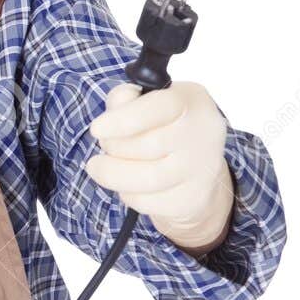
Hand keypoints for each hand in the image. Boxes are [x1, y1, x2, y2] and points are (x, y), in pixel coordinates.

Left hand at [84, 81, 234, 253]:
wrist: (196, 168)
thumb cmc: (163, 128)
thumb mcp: (146, 103)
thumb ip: (126, 98)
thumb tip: (118, 104)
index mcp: (191, 100)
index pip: (158, 107)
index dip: (123, 119)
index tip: (96, 129)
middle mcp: (203, 133)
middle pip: (146, 146)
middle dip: (113, 148)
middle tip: (105, 146)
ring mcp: (202, 168)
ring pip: (146, 179)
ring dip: (114, 174)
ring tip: (103, 167)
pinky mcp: (193, 197)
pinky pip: (148, 201)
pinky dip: (129, 194)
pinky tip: (130, 184)